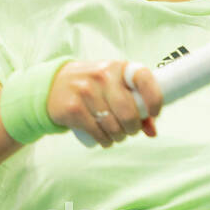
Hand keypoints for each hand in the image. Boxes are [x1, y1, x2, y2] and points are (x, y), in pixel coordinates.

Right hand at [47, 59, 162, 147]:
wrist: (54, 85)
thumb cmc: (93, 87)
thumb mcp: (115, 87)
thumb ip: (136, 105)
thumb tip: (152, 131)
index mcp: (118, 68)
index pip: (144, 78)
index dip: (154, 98)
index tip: (154, 112)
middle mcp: (103, 76)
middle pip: (129, 112)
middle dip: (133, 128)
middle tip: (130, 130)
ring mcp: (86, 91)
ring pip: (113, 126)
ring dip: (119, 137)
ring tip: (117, 135)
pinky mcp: (73, 108)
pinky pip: (97, 132)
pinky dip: (105, 141)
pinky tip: (105, 139)